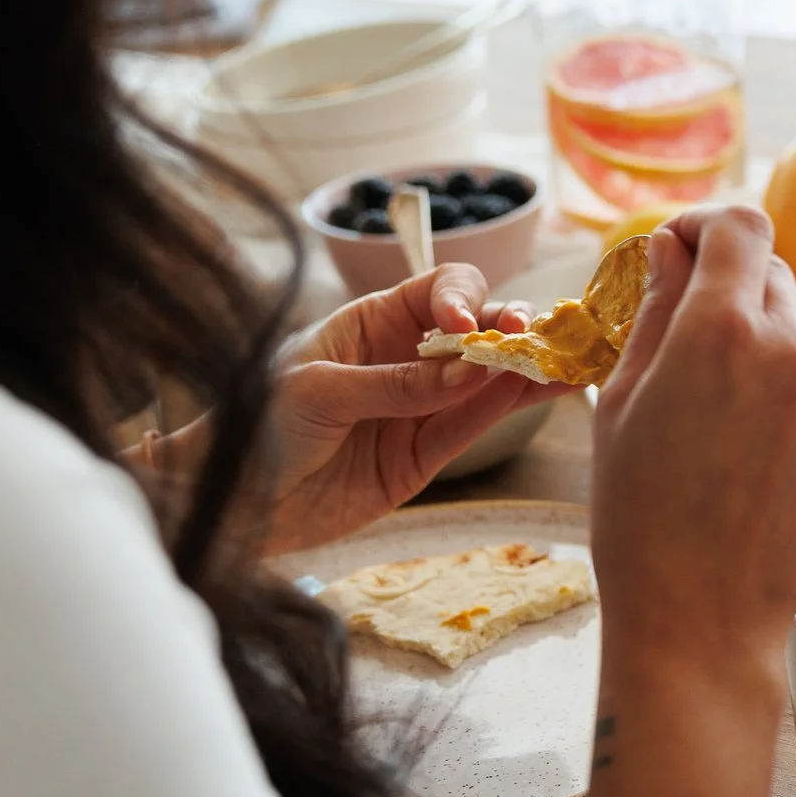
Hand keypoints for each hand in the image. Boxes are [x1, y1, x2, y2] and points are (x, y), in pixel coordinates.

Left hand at [261, 265, 564, 550]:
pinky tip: (535, 390)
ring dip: (524, 368)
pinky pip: (468, 428)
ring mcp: (414, 409)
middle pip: (472, 332)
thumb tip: (469, 368)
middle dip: (508, 329)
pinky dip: (502, 411)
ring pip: (482, 382)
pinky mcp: (420, 459)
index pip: (434, 291)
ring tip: (566, 360)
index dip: (461, 297)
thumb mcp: (320, 393)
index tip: (468, 323)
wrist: (230, 504)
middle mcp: (401, 359)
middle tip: (537, 335)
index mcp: (369, 323)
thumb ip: (396, 384)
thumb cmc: (255, 428)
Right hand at [590, 206, 795, 705]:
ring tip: (711, 407)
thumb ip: (654, 311)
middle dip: (727, 284)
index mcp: (722, 330)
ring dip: (758, 340)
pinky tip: (744, 447)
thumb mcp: (622, 402)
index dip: (706, 226)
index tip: (679, 249)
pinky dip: (783, 391)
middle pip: (772, 272)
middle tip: (683, 332)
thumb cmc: (639, 518)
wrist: (702, 619)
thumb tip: (669, 250)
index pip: (741, 225)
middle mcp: (790, 350)